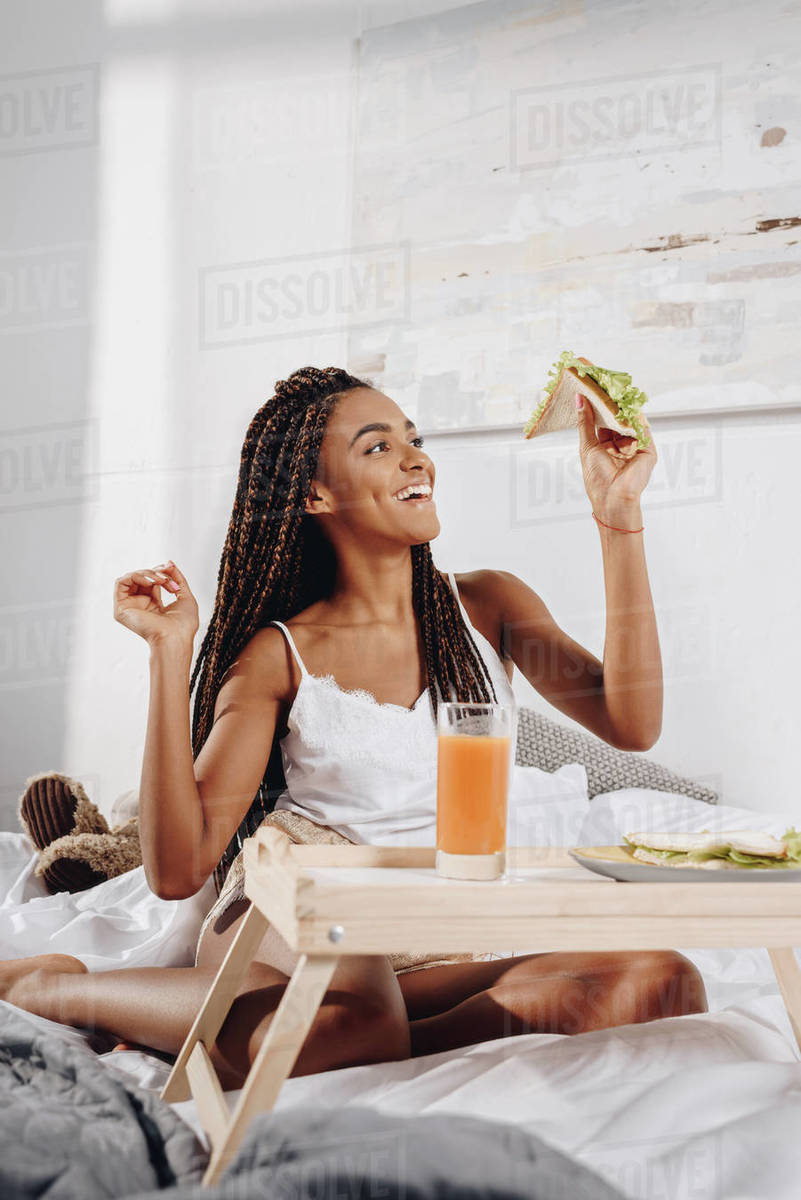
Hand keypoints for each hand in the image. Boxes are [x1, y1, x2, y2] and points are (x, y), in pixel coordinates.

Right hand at [113, 561, 198, 647]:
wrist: (176, 638)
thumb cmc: (183, 625)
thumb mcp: (185, 595)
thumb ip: (176, 578)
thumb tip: (169, 562)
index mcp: (153, 605)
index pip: (151, 580)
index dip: (159, 571)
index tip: (170, 569)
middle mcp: (140, 605)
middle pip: (141, 577)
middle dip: (156, 572)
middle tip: (168, 579)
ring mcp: (129, 607)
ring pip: (131, 578)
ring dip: (147, 574)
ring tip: (161, 581)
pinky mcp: (120, 608)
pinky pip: (121, 582)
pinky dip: (136, 576)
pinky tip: (150, 582)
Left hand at [575, 373, 656, 511]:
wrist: (613, 498)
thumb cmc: (597, 478)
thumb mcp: (587, 445)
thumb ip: (585, 422)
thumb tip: (578, 399)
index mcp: (605, 447)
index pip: (603, 421)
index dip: (599, 406)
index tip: (594, 387)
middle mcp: (621, 446)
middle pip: (618, 420)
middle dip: (612, 403)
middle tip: (606, 382)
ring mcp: (635, 447)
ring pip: (631, 422)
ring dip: (624, 407)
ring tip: (617, 389)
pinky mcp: (648, 450)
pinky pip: (643, 429)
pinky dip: (637, 416)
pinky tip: (629, 405)